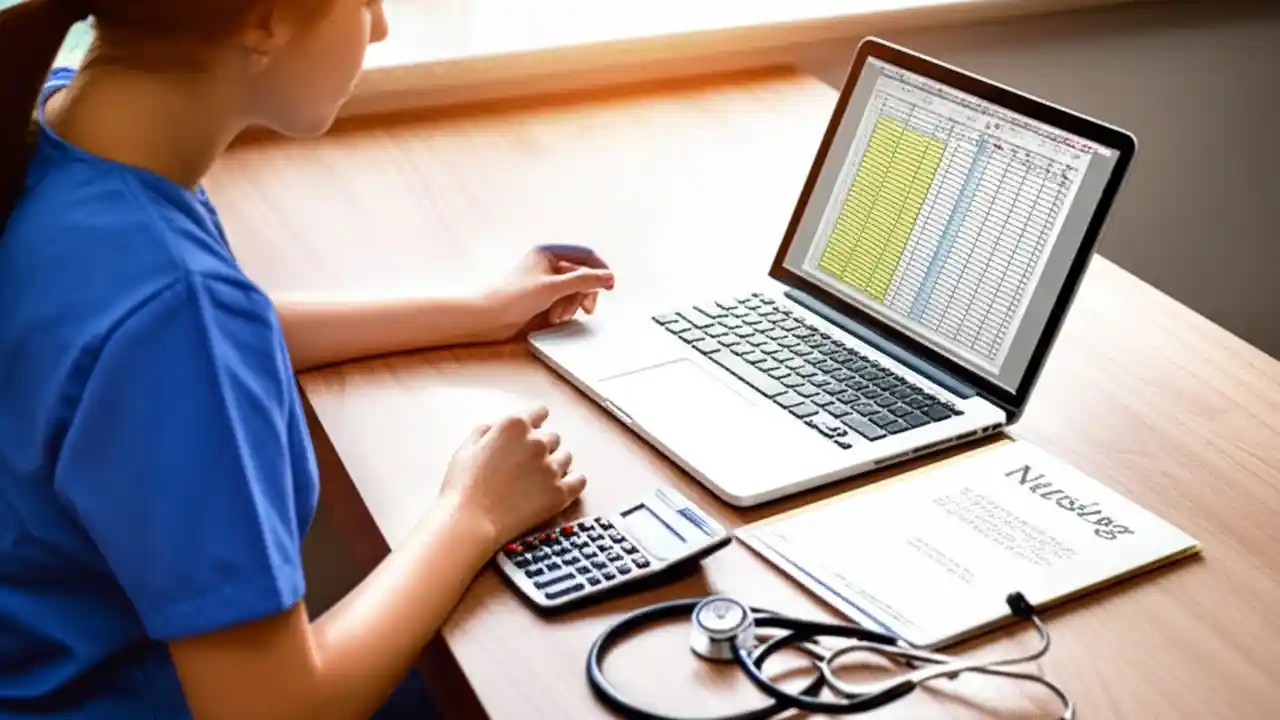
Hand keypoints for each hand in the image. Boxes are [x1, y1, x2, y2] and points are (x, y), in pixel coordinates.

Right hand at [438, 406, 586, 548]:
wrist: (470, 522)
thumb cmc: (463, 486)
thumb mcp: (466, 448)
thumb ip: (486, 430)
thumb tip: (497, 427)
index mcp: (515, 425)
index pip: (540, 411)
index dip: (535, 422)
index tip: (531, 432)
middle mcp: (537, 442)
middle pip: (552, 437)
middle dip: (541, 447)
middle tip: (526, 465)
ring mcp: (551, 468)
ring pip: (566, 457)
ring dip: (555, 464)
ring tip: (537, 480)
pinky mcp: (560, 492)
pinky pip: (580, 480)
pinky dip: (572, 482)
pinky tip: (561, 487)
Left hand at [481, 245, 614, 340]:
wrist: (487, 318)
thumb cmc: (512, 297)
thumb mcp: (553, 288)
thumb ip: (583, 281)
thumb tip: (608, 276)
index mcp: (549, 252)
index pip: (585, 254)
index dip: (600, 269)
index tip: (610, 285)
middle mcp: (549, 265)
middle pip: (582, 275)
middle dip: (584, 293)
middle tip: (587, 310)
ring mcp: (546, 282)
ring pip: (575, 291)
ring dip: (572, 305)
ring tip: (559, 317)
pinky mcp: (544, 299)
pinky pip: (565, 302)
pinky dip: (564, 310)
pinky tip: (555, 319)